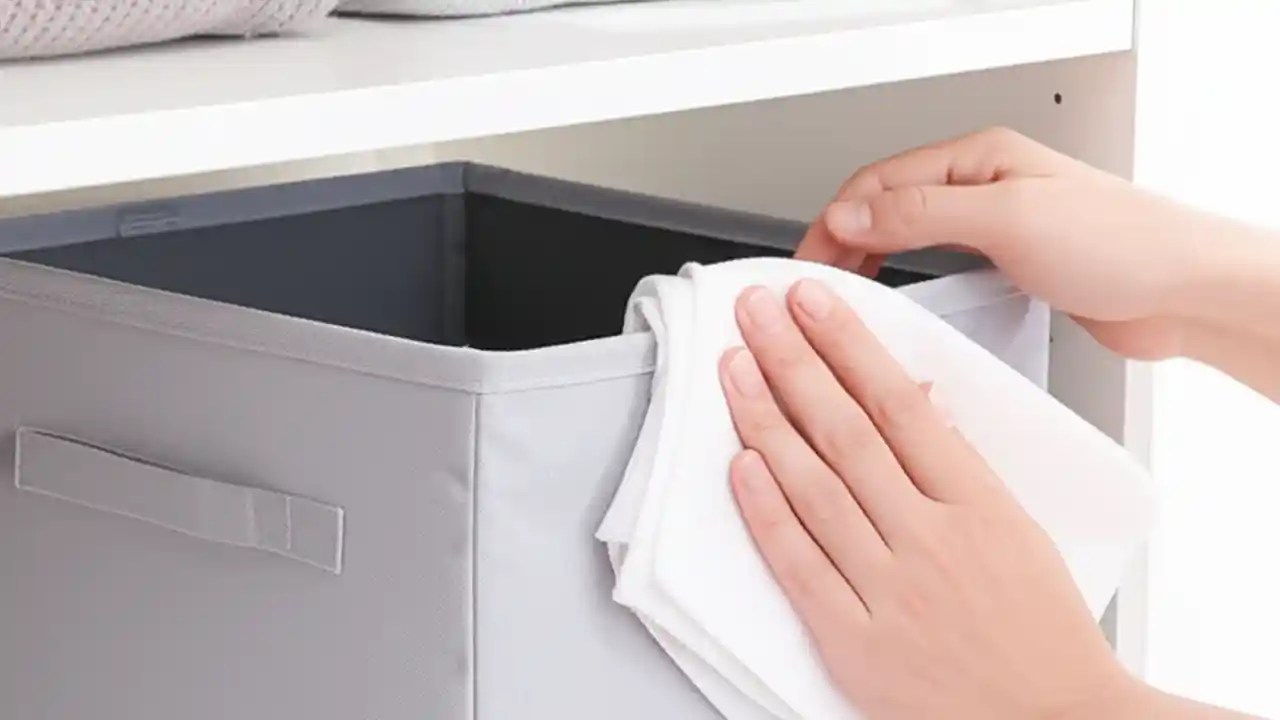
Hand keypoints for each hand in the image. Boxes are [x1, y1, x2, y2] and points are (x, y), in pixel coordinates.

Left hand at [718, 279, 1143, 718]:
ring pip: (814, 488)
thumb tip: (916, 398)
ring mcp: (889, 592)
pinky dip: (766, 512)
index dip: (848, 345)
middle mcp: (931, 542)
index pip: (899, 404)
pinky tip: (740, 464)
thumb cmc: (1041, 630)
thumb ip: (962, 464)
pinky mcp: (854, 643)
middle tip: (756, 313)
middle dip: (794, 362)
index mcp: (980, 507)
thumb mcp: (1019, 531)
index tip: (813, 302)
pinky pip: (800, 565)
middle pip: (846, 432)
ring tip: (734, 368)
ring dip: (766, 420)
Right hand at [795, 126, 1242, 359]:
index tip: (810, 263)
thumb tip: (851, 215)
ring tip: (852, 298)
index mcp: (979, 160)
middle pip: (889, 209)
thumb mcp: (1006, 219)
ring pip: (913, 239)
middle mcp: (985, 188)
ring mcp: (999, 227)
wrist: (1186, 291)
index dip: (835, 222)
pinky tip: (908, 306)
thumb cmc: (1122, 243)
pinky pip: (944, 270)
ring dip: (877, 264)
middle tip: (819, 286)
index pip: (878, 183)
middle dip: (846, 244)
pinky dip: (914, 286)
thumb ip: (921, 215)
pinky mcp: (1013, 267)